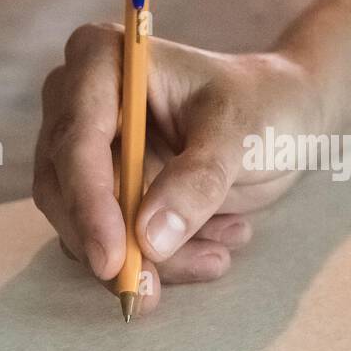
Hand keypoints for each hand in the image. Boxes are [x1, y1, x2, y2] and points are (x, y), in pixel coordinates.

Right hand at [34, 23, 323, 313]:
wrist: (286, 116)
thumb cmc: (263, 106)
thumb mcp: (241, 135)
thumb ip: (198, 182)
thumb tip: (149, 238)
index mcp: (102, 60)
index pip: (77, 141)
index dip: (91, 205)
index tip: (115, 261)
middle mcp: (77, 101)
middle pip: (63, 189)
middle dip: (112, 246)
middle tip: (153, 290)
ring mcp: (86, 149)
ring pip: (82, 225)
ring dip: (145, 259)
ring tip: (219, 254)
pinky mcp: (103, 191)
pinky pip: (109, 242)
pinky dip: (158, 261)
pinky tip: (215, 249)